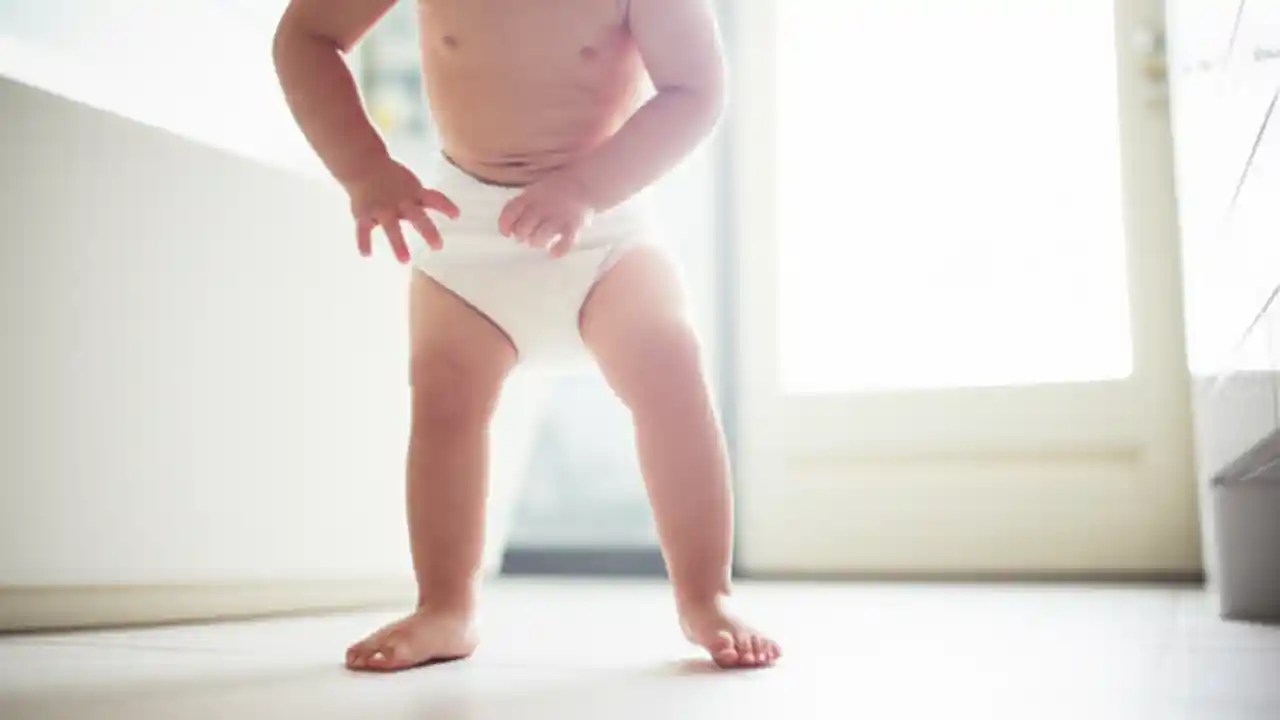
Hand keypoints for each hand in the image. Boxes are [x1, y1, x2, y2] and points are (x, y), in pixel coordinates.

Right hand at [343, 157, 459, 262]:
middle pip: (416, 216)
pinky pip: (363, 229)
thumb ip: (424, 200)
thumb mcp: (412, 185)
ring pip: (391, 227)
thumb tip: (448, 213)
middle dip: (427, 231)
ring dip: (398, 243)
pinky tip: (366, 254)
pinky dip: (364, 241)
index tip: (456, 216)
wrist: (364, 166)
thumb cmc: (392, 178)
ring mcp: (382, 208)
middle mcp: (400, 202)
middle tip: (438, 247)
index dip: (445, 206)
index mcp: (414, 194)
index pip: (434, 198)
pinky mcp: (364, 214)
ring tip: (405, 260)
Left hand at [498, 173, 592, 257]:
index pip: (511, 212)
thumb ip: (516, 208)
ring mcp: (559, 217)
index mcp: (530, 197)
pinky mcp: (574, 227)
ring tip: (540, 241)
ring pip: (541, 237)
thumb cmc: (552, 192)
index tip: (508, 233)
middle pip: (524, 228)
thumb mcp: (531, 193)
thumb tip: (506, 232)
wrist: (582, 184)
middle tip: (528, 235)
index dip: (505, 225)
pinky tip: (554, 252)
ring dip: (537, 242)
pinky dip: (558, 250)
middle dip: (522, 235)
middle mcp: (543, 207)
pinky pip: (565, 243)